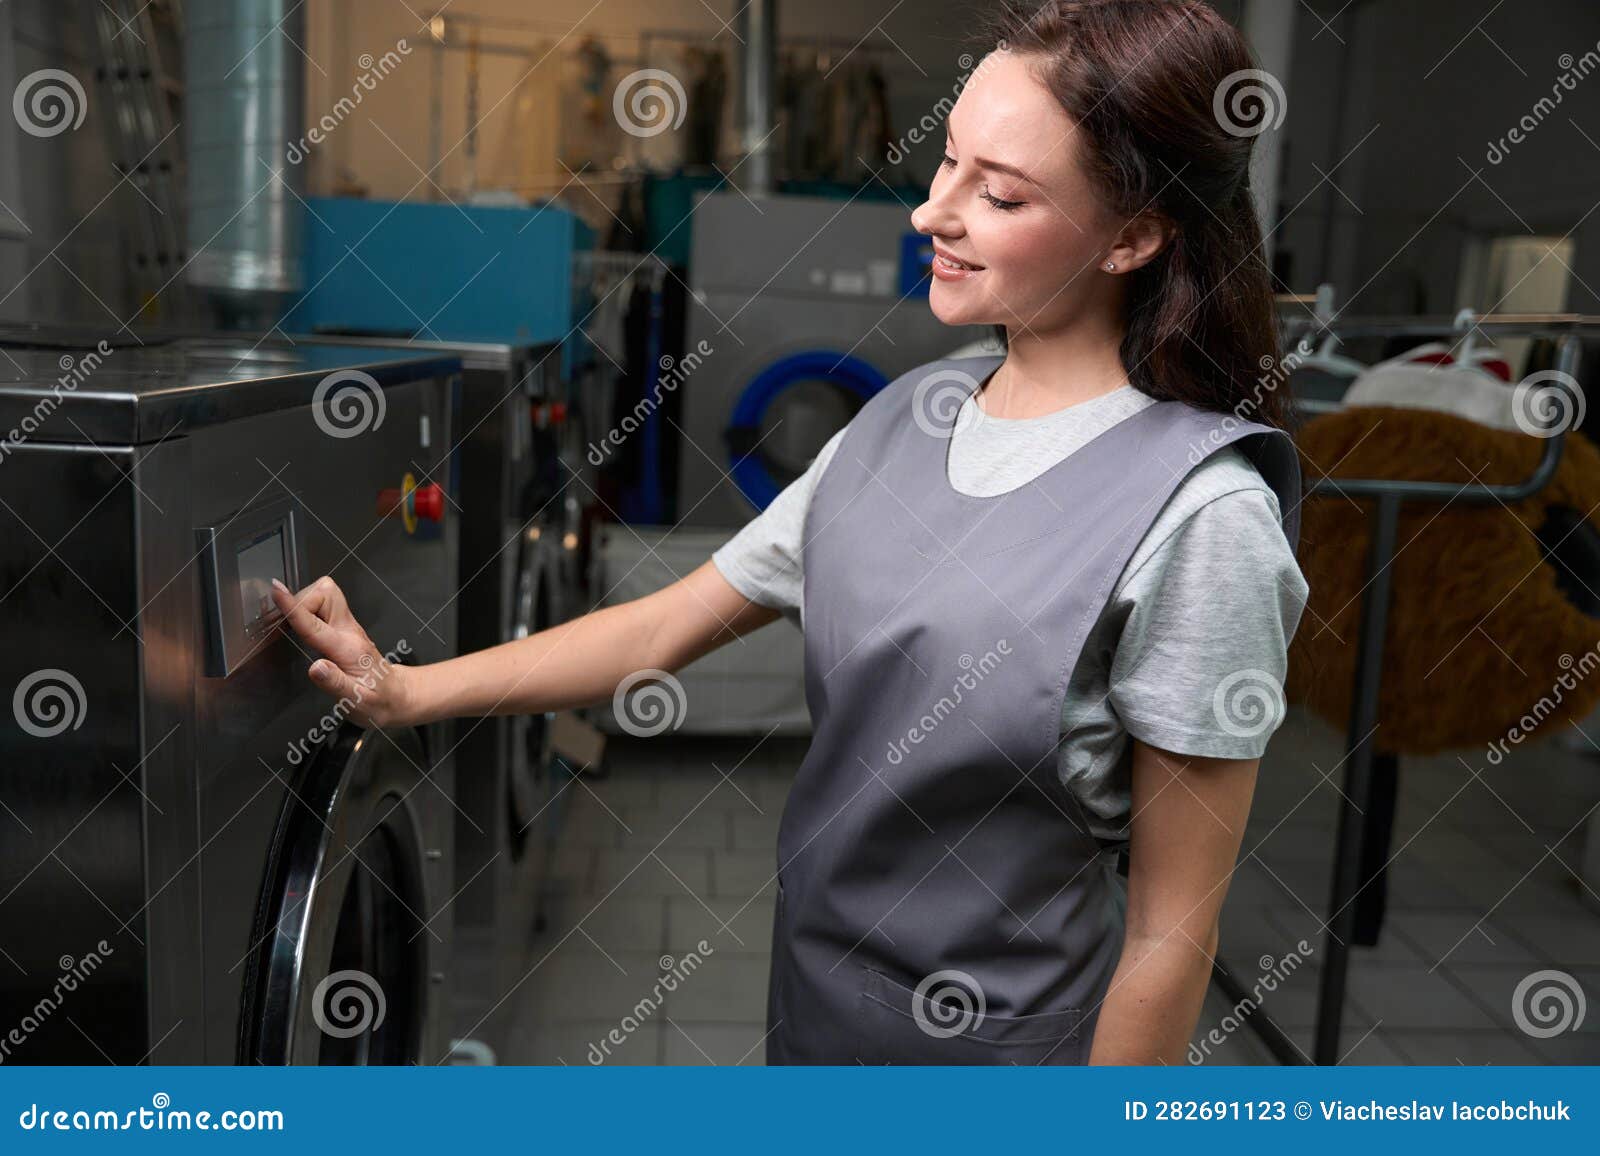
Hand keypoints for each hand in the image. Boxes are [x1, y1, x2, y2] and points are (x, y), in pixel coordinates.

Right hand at [269, 575, 414, 728]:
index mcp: (348, 649)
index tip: (276, 590)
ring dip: (304, 602)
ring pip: (325, 594)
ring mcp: (348, 627)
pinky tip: (300, 625)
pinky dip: (308, 608)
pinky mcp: (344, 628)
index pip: (315, 624)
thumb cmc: (379, 701)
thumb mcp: (357, 702)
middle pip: (324, 593)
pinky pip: (324, 605)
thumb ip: (335, 684)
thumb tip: (315, 668)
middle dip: (300, 599)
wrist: (399, 697)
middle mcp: (349, 631)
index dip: (293, 608)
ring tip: (290, 623)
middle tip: (283, 621)